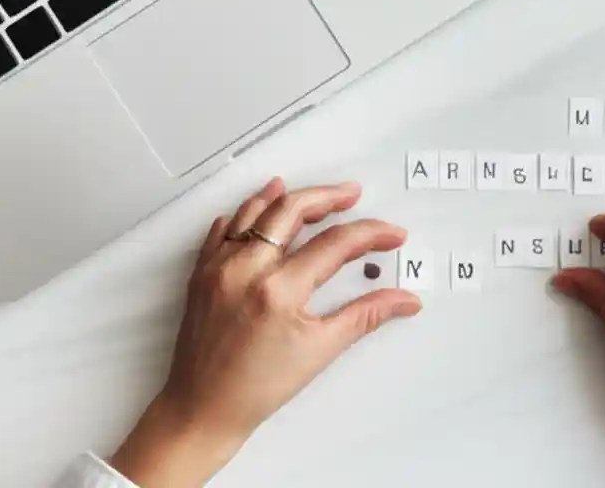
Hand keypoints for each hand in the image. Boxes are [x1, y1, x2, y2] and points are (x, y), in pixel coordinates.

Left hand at [111, 179, 421, 486]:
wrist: (203, 409)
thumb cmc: (256, 388)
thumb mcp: (320, 351)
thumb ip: (365, 316)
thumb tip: (403, 300)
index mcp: (278, 290)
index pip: (336, 244)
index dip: (370, 234)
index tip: (390, 235)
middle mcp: (244, 269)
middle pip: (292, 209)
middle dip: (328, 197)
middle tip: (351, 195)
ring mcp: (218, 268)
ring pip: (254, 210)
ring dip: (286, 197)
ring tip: (310, 194)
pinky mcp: (201, 273)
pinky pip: (222, 229)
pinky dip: (245, 214)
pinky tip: (258, 211)